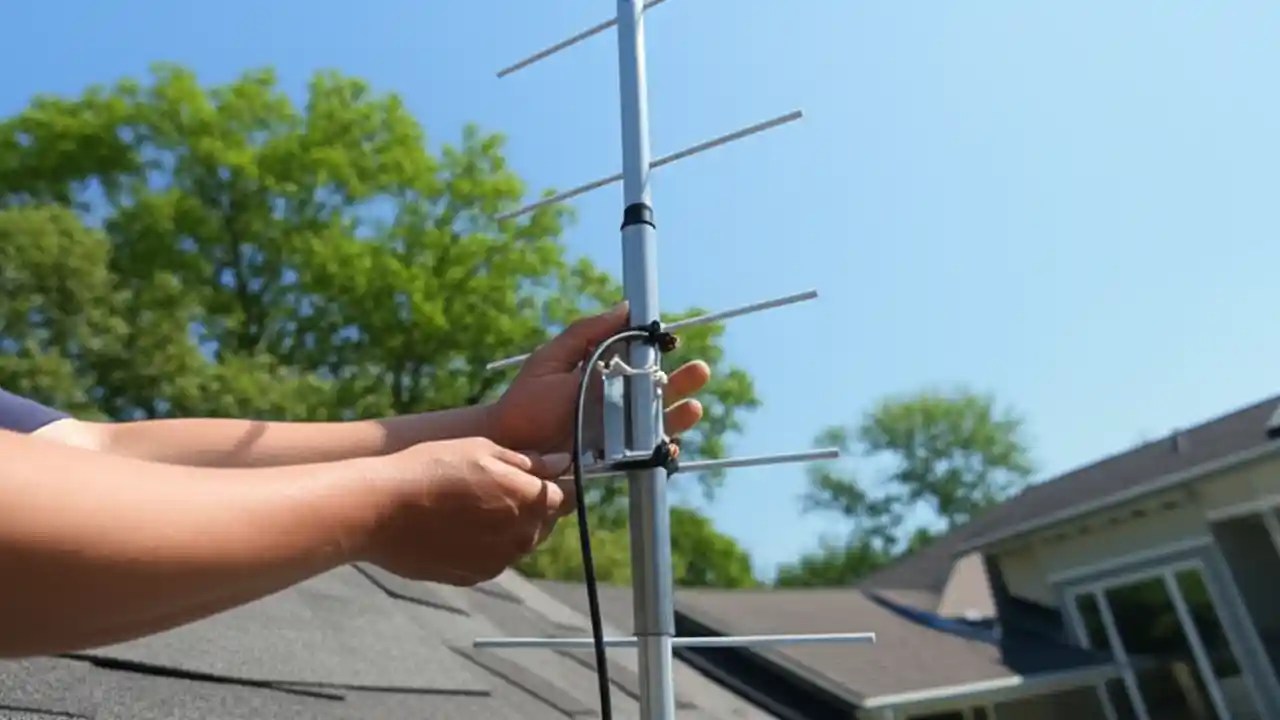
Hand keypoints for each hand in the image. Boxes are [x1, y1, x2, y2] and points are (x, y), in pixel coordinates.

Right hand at [360, 437, 572, 585]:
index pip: (566, 495)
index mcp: (531, 501)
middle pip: (545, 521)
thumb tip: (560, 462)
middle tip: (497, 485)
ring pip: (518, 542)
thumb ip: (528, 461)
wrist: (380, 510)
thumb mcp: (482, 449)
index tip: (540, 474)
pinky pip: (493, 558)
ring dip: (508, 525)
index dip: (556, 483)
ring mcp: (497, 561)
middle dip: (532, 504)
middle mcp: (521, 536)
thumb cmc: (431, 469)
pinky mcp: (473, 577)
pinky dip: (485, 544)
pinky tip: (458, 526)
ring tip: (473, 504)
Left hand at [488, 303, 711, 455]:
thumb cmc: (527, 402)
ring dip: (679, 414)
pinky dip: (662, 449)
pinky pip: (646, 454)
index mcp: (602, 373)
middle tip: (700, 372)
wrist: (510, 449)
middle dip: (681, 381)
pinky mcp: (616, 459)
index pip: (638, 358)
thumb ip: (587, 333)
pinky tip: (670, 444)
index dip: (657, 348)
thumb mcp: (553, 360)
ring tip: (694, 408)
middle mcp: (615, 401)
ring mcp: (618, 431)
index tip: (671, 338)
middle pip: (656, 389)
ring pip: (658, 421)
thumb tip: (626, 307)